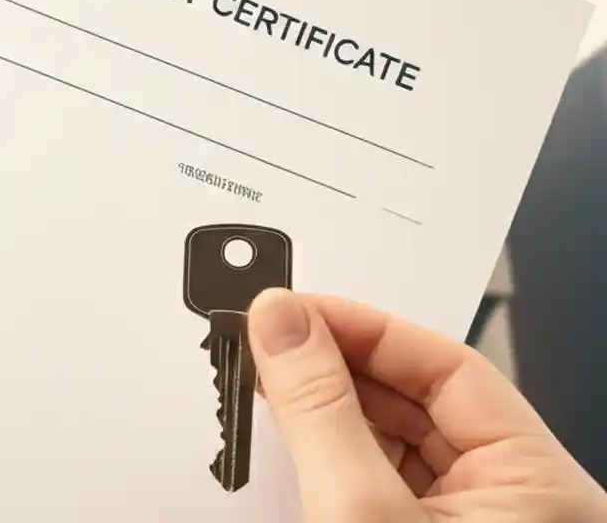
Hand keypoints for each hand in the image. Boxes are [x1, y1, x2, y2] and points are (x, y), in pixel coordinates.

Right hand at [248, 290, 606, 521]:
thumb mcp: (358, 511)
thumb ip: (320, 410)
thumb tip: (282, 322)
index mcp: (543, 486)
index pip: (451, 368)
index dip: (365, 329)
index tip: (293, 309)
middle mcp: (516, 502)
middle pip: (419, 400)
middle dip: (337, 367)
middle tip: (270, 339)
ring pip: (395, 441)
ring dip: (328, 409)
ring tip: (271, 380)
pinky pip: (380, 480)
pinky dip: (331, 455)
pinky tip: (291, 434)